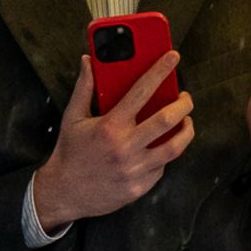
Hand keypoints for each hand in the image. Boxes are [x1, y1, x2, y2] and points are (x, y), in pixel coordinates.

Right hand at [31, 52, 195, 232]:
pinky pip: (162, 167)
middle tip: (185, 98)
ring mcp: (134, 169)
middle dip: (184, 104)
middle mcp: (125, 147)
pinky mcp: (139, 187)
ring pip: (174, 147)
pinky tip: (165, 145)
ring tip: (185, 122)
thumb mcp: (73, 117)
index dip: (160, 71)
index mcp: (110, 126)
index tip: (173, 58)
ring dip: (186, 131)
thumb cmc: (70, 152)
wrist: (64, 192)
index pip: (142, 91)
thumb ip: (84, 87)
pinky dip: (166, 154)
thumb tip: (88, 61)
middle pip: (168, 120)